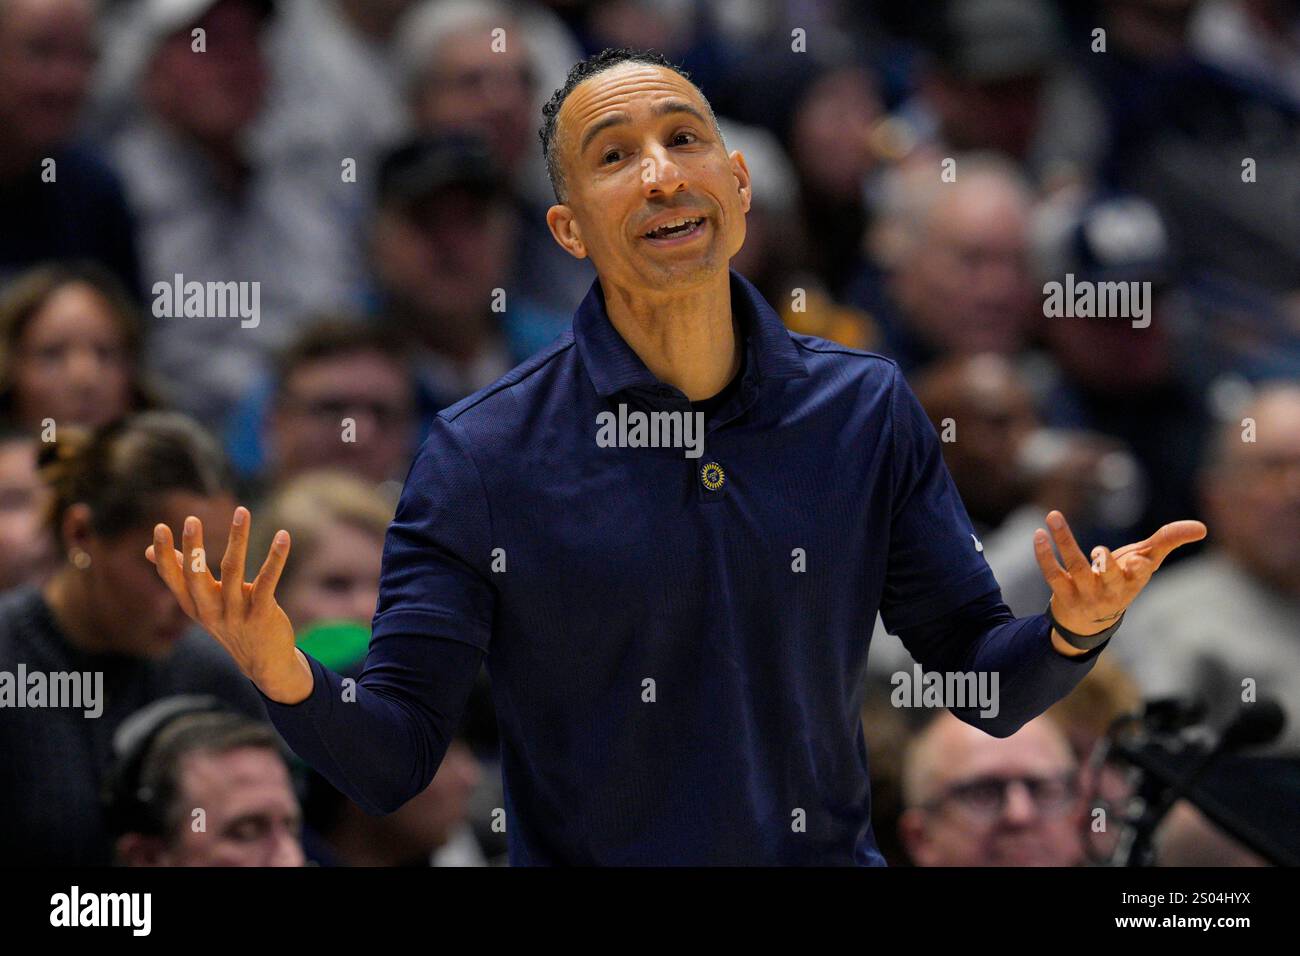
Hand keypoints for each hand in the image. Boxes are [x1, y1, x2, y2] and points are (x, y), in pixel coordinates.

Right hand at [145, 506, 311, 702]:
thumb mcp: (202, 604)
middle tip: (192, 519)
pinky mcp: (262, 614)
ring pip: (234, 571)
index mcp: (193, 606)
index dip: (166, 554)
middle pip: (196, 576)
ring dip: (238, 539)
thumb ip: (181, 576)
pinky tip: (283, 536)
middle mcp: (210, 610)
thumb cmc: (230, 623)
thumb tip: (149, 551)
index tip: (160, 527)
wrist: (263, 663)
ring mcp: (236, 613)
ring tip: (242, 512)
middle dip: (193, 547)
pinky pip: (268, 581)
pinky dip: (275, 558)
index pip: (174, 578)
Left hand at [1032, 509, 1207, 655]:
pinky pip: (1052, 574)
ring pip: (1075, 567)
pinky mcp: (1062, 592)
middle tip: (1101, 550)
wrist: (1088, 621)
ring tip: (1054, 516)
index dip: (1139, 569)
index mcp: (1132, 582)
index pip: (1139, 576)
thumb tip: (1202, 527)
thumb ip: (1169, 540)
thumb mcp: (1145, 561)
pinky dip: (1045, 554)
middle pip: (1108, 578)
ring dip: (1064, 541)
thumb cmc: (1122, 580)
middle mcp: (1109, 590)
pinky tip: (1039, 534)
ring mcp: (1084, 593)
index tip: (1140, 561)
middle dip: (1106, 564)